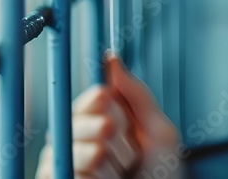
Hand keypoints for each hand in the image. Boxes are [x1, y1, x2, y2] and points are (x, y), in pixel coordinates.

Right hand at [34, 51, 186, 177]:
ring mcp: (66, 164)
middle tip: (129, 154)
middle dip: (111, 136)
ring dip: (108, 164)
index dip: (101, 101)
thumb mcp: (159, 133)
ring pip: (77, 148)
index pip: (90, 98)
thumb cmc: (161, 177)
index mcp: (100, 122)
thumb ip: (137, 95)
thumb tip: (112, 59)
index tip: (113, 108)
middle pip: (79, 120)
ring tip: (121, 175)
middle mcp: (78, 140)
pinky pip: (70, 172)